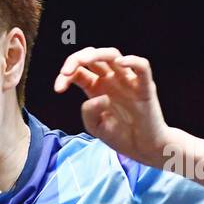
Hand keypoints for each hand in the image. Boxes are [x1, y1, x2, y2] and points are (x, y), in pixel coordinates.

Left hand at [53, 46, 171, 166]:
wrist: (142, 149)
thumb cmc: (120, 136)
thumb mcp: (95, 127)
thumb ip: (89, 112)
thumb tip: (99, 97)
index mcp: (96, 88)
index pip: (79, 71)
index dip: (66, 75)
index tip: (58, 88)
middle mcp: (111, 80)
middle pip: (94, 58)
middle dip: (77, 59)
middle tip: (66, 71)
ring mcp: (128, 82)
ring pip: (114, 56)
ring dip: (97, 54)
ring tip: (83, 61)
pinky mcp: (145, 88)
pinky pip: (143, 68)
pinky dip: (133, 61)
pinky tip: (120, 62)